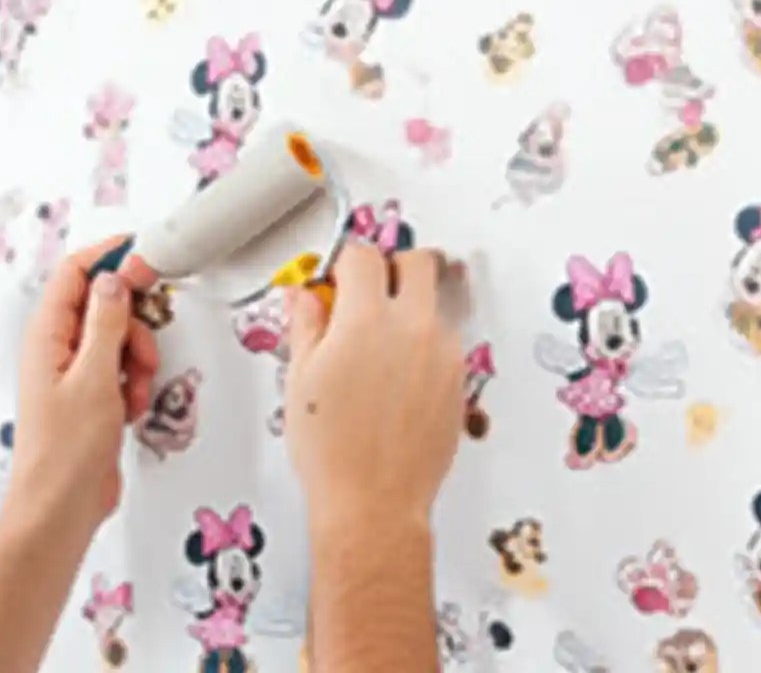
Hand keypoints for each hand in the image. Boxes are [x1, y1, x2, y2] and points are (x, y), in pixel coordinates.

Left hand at [7, 235, 159, 532]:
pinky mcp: (90, 397)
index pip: (74, 273)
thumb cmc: (66, 453)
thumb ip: (106, 323)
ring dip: (138, 359)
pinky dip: (134, 384)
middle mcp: (56, 349)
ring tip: (133, 391)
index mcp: (47, 335)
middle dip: (133, 324)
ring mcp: (73, 374)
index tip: (143, 256)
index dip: (109, 257)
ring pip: (117, 339)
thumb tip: (113, 280)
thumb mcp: (95, 378)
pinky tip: (129, 409)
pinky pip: (121, 370)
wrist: (60, 507)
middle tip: (142, 349)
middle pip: (103, 305)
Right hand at [282, 243, 466, 528]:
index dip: (344, 263)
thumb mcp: (300, 379)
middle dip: (393, 267)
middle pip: (418, 261)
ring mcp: (443, 353)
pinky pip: (448, 337)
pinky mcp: (460, 378)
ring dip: (414, 303)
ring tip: (384, 336)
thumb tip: (304, 298)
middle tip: (369, 291)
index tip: (336, 278)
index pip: (363, 256)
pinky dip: (427, 338)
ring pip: (439, 299)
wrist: (372, 503)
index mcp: (366, 321)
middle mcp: (413, 329)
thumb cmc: (332, 452)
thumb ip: (306, 325)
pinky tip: (399, 368)